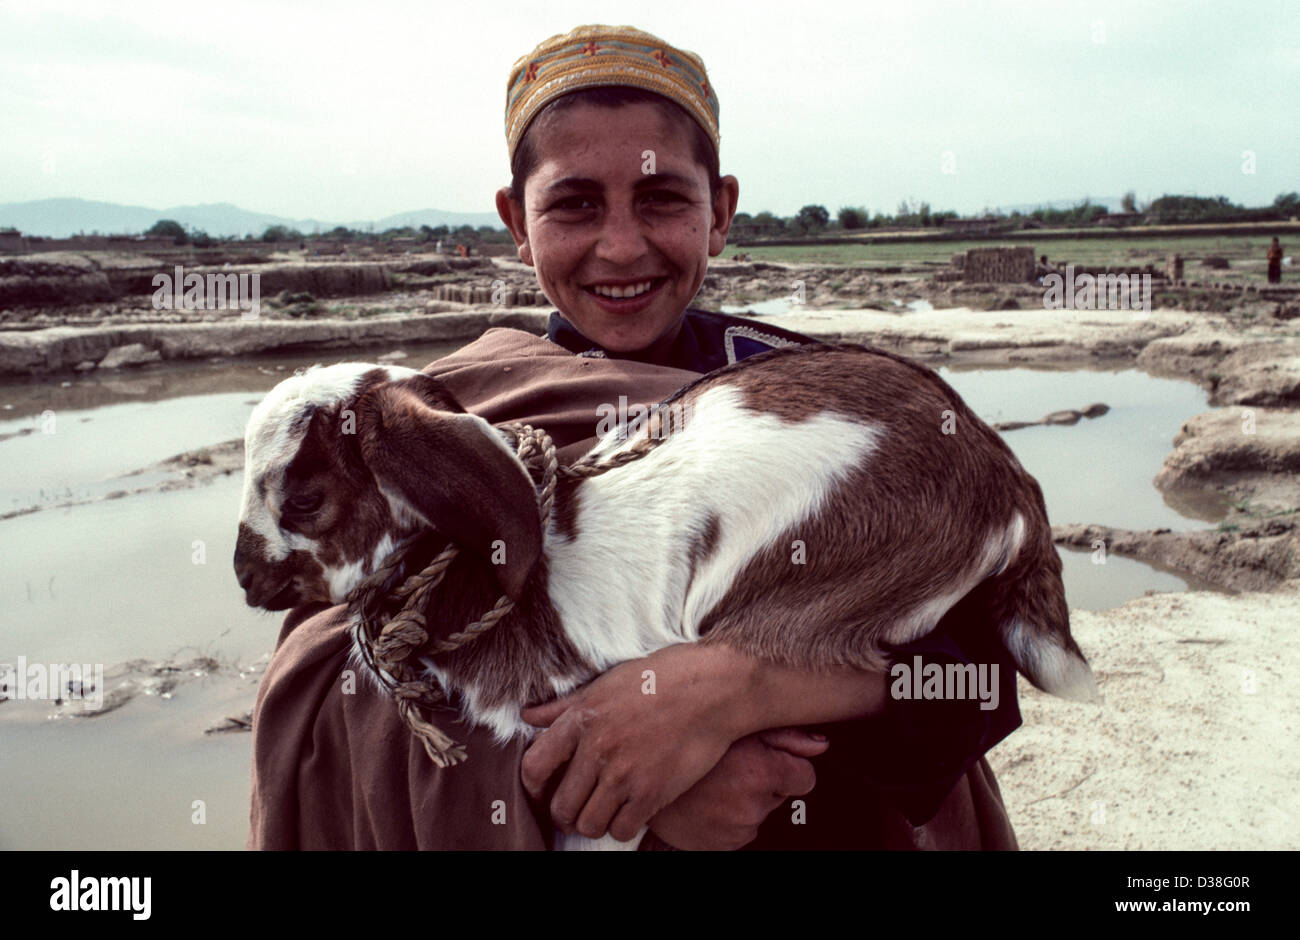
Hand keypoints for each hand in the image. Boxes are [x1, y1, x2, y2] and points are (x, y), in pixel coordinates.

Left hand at [520, 641, 886, 843]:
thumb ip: (564, 706)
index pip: (534, 767)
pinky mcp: (651, 793)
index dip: (535, 786)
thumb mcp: (606, 683)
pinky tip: (630, 811)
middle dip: (566, 811)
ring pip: (588, 824)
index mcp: (581, 719)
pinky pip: (621, 830)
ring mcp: (623, 774)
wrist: (713, 688)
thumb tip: (529, 716)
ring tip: (605, 809)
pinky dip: (623, 826)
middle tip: (579, 805)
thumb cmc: (662, 678)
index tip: (545, 789)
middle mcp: (596, 749)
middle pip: (561, 806)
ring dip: (594, 822)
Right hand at [648, 727, 828, 850]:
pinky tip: (709, 802)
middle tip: (731, 767)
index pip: (804, 778)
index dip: (789, 767)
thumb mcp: (737, 729)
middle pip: (779, 794)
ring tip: (715, 784)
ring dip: (744, 800)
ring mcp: (738, 828)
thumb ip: (785, 736)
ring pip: (759, 812)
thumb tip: (822, 744)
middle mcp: (753, 804)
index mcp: (762, 773)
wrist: (644, 780)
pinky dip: (728, 819)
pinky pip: (740, 830)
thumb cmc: (689, 745)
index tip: (769, 761)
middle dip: (763, 781)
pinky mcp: (724, 844)